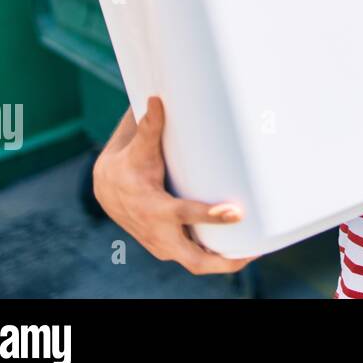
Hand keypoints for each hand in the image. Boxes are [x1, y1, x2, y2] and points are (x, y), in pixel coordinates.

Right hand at [92, 96, 255, 274]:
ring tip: (257, 251)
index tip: (237, 212)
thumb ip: (150, 127)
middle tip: (255, 252)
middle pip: (194, 258)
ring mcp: (162, 245)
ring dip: (224, 261)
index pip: (185, 215)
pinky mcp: (167, 247)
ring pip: (196, 263)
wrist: (105, 189)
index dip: (211, 216)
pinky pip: (193, 258)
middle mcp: (158, 233)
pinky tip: (240, 250)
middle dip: (225, 260)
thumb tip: (157, 99)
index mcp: (153, 208)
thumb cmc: (127, 164)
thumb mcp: (137, 148)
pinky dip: (213, 258)